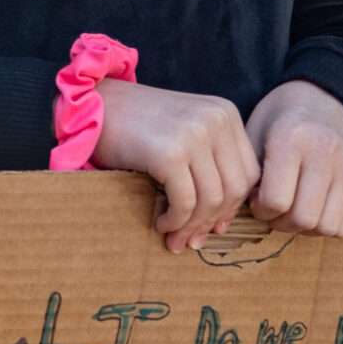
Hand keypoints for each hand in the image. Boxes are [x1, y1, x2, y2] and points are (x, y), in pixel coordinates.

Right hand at [91, 79, 257, 254]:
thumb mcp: (183, 133)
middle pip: (235, 189)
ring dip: (192, 226)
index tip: (211, 226)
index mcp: (225, 114)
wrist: (94, 103)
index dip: (233, 207)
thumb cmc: (135, 124)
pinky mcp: (169, 152)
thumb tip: (222, 223)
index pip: (249, 174)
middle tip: (190, 240)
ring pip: (212, 199)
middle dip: (212, 222)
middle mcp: (216, 120)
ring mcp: (194, 134)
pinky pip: (185, 202)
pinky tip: (161, 222)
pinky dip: (175, 221)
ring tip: (173, 237)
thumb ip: (208, 165)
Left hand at [243, 80, 342, 236]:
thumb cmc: (279, 119)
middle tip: (274, 210)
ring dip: (306, 229)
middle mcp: (325, 153)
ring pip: (327, 227)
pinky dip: (327, 227)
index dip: (260, 210)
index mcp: (291, 139)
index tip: (256, 200)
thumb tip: (243, 215)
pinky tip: (314, 209)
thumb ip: (248, 174)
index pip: (276, 200)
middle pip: (304, 218)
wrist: (323, 96)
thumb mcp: (254, 134)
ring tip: (294, 210)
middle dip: (281, 223)